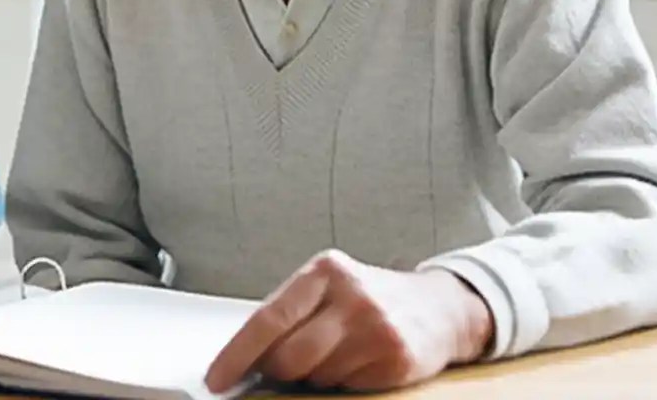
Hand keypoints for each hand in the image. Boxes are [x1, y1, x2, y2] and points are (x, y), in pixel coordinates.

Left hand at [205, 250, 492, 392]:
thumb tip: (242, 358)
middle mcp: (351, 295)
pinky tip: (359, 361)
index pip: (268, 318)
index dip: (237, 354)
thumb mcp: (327, 289)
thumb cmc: (367, 299)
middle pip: (289, 355)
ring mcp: (376, 327)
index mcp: (324, 270)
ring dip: (314, 375)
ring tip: (336, 353)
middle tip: (285, 366)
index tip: (216, 379)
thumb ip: (288, 315)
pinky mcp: (396, 358)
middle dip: (278, 369)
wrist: (440, 308)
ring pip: (316, 375)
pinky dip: (343, 381)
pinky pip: (347, 386)